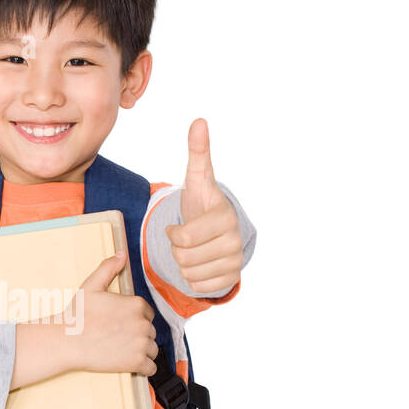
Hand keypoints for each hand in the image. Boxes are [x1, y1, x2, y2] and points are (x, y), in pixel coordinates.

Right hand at [65, 247, 158, 375]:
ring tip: (122, 350)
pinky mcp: (136, 363)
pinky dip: (143, 367)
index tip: (121, 324)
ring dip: (142, 351)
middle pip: (150, 332)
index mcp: (136, 304)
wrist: (66, 341)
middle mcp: (143, 324)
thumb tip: (121, 254)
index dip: (135, 318)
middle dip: (138, 335)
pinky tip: (130, 363)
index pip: (147, 313)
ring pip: (152, 349)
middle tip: (118, 337)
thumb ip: (109, 268)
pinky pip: (151, 368)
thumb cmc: (77, 315)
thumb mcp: (91, 286)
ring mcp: (141, 344)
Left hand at [164, 118, 243, 292]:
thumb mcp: (197, 180)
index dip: (172, 234)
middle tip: (186, 240)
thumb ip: (197, 153)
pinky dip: (193, 278)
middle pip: (183, 257)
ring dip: (184, 264)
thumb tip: (199, 121)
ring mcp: (235, 262)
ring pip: (189, 273)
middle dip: (177, 249)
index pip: (182, 238)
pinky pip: (198, 287)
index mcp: (224, 217)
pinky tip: (201, 264)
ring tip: (194, 250)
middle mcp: (234, 241)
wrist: (217, 230)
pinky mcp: (232, 279)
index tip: (178, 226)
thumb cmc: (202, 204)